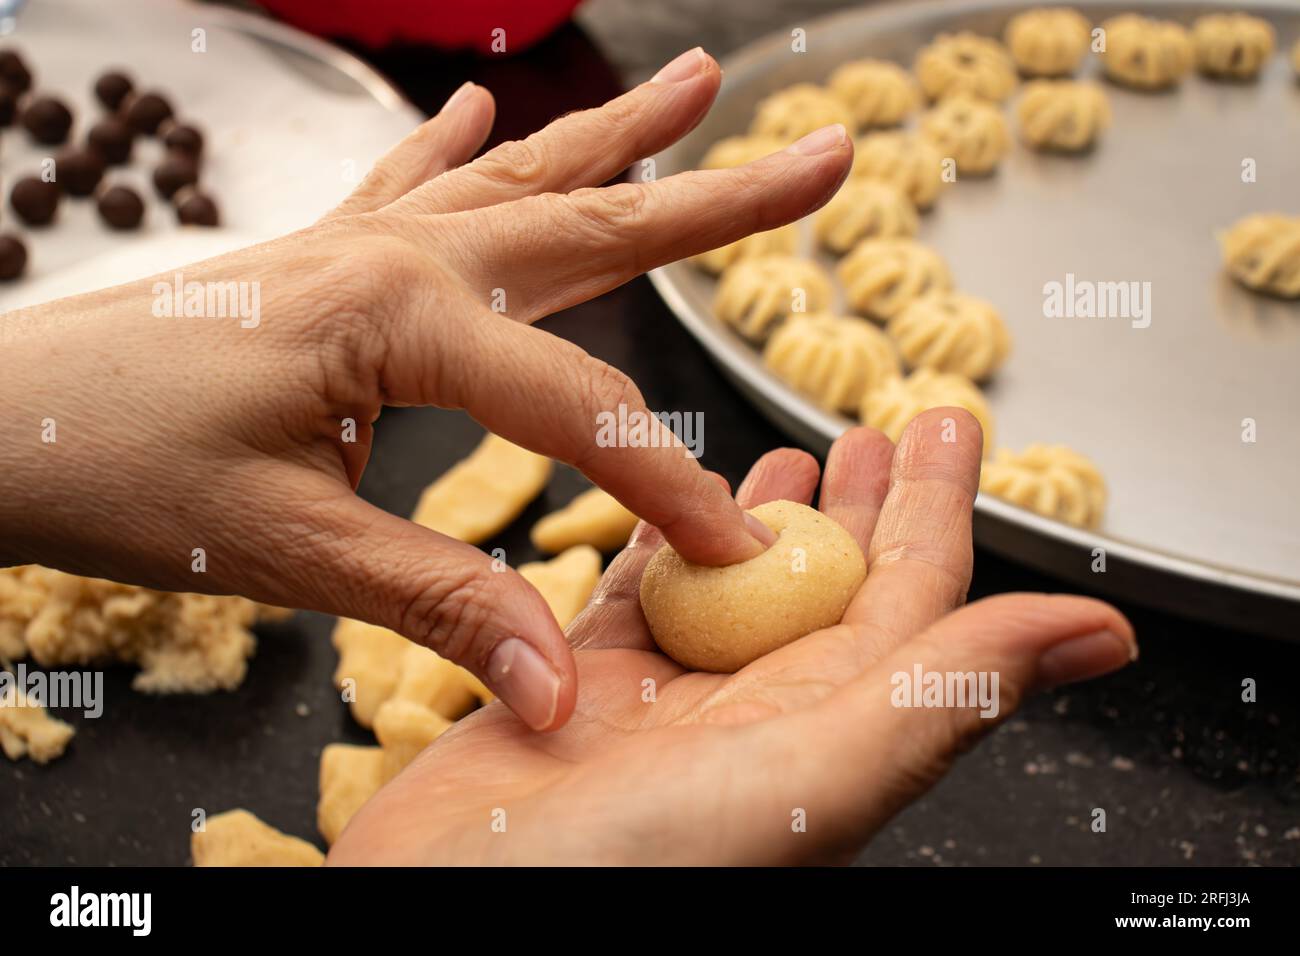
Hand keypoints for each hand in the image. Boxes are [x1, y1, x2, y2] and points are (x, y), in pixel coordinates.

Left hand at [0, 49, 851, 729]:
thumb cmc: (119, 474)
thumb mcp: (292, 554)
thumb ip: (442, 606)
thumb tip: (564, 685)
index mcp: (400, 316)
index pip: (577, 406)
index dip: (663, 486)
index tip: (730, 551)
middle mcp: (398, 254)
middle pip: (595, 224)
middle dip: (723, 198)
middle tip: (830, 157)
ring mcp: (360, 241)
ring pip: (524, 182)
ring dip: (622, 141)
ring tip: (701, 84)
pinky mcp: (324, 257)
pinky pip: (416, 183)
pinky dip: (468, 146)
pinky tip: (491, 105)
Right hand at [328, 411, 1137, 864]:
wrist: (449, 912)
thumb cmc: (626, 877)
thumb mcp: (813, 775)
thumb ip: (942, 694)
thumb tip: (1102, 634)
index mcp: (826, 728)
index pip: (911, 596)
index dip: (938, 507)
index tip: (952, 425)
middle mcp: (756, 714)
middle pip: (828, 583)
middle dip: (863, 503)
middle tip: (884, 425)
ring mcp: (666, 703)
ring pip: (734, 584)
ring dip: (765, 516)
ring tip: (793, 457)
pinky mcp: (580, 688)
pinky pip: (635, 596)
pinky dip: (658, 544)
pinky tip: (676, 504)